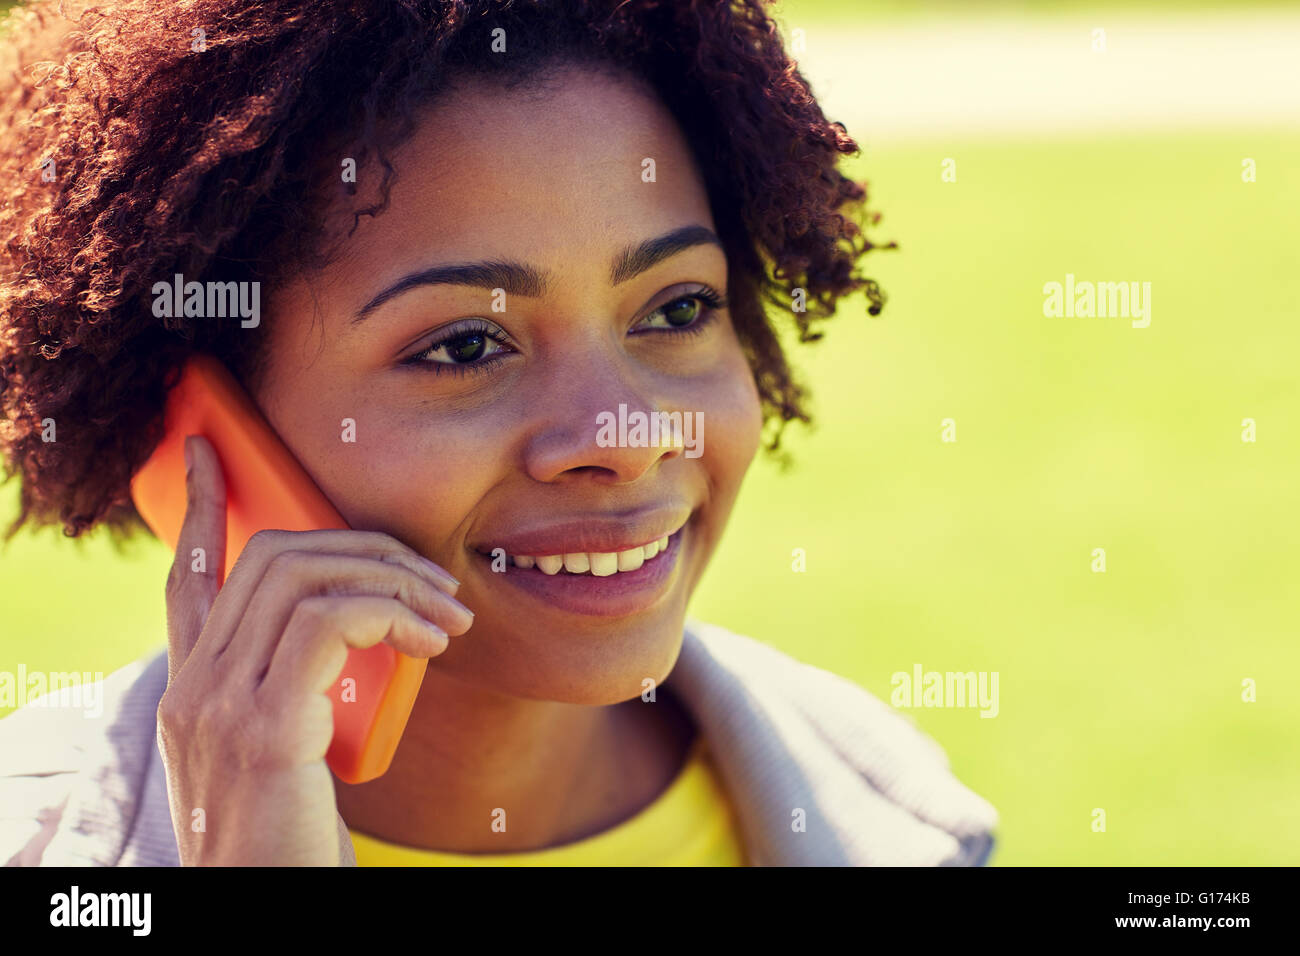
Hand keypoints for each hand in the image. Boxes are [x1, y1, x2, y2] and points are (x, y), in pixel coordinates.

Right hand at [156, 434, 471, 864]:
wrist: (267, 914)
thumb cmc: (290, 845)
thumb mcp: (284, 760)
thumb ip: (292, 699)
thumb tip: (362, 646)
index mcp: (194, 692)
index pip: (190, 577)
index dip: (206, 508)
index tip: (214, 451)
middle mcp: (192, 689)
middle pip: (270, 557)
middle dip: (364, 546)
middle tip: (436, 581)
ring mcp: (217, 706)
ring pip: (303, 575)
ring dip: (396, 580)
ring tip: (452, 617)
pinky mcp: (260, 730)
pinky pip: (329, 622)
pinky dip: (391, 613)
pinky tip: (432, 641)